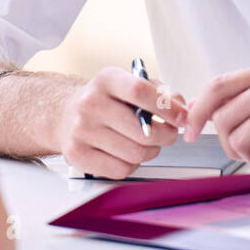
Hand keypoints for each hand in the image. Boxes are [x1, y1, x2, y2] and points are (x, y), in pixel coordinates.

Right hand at [56, 67, 189, 179]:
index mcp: (106, 80)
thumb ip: (160, 92)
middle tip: (167, 133)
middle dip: (166, 136)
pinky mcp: (78, 155)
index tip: (182, 117)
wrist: (66, 114)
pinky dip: (132, 165)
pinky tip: (125, 153)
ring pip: (135, 153)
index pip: (140, 91)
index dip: (167, 107)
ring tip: (144, 143)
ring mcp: (82, 131)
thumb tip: (183, 109)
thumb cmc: (106, 100)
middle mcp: (90, 103)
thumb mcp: (130, 84)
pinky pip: (121, 170)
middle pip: (143, 131)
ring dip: (150, 152)